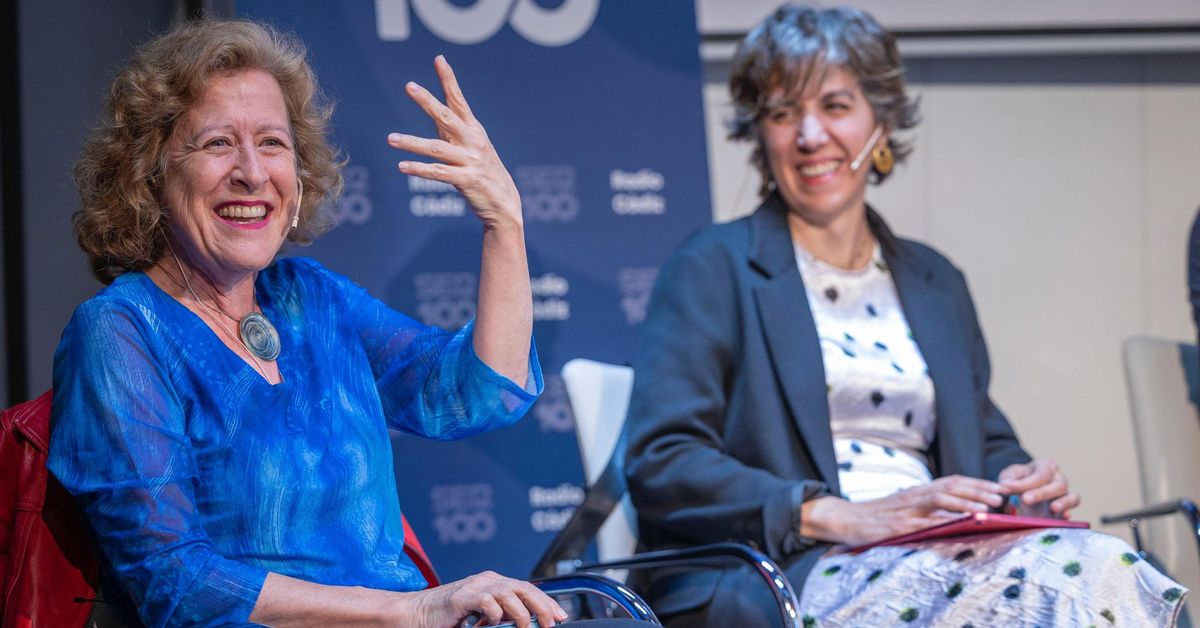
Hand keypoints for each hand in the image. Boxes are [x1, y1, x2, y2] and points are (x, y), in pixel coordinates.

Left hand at [389, 55, 521, 229]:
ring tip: (391, 139)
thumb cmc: (483, 171)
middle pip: (447, 117)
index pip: (459, 100)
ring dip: (412, 143)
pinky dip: (419, 169)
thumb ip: (452, 128)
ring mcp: (471, 161)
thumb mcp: (471, 145)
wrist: (504, 202)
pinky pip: (438, 173)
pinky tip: (402, 166)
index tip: (439, 59)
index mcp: (474, 130)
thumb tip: (432, 107)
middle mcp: (473, 141)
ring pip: (437, 148)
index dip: (449, 80)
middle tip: (410, 86)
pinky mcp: (467, 180)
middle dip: (427, 101)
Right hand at [398, 570, 566, 627]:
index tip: (561, 616)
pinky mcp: (460, 597)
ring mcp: (473, 586)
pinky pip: (486, 602)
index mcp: (492, 583)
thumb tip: (523, 623)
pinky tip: (491, 625)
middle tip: (553, 623)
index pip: (527, 589)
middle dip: (543, 606)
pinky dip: (494, 614)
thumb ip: (499, 615)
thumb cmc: (445, 618)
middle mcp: (486, 581)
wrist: (413, 615)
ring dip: (522, 613)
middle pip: (523, 588)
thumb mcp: (480, 616)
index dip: (546, 602)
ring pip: (509, 593)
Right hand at [803, 475, 1004, 545]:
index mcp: (918, 492)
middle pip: (952, 486)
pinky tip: (959, 523)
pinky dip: (944, 521)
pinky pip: (925, 521)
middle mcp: (915, 496)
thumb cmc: (876, 516)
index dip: (978, 484)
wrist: (844, 519)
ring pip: (941, 499)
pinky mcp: (899, 525)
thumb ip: (926, 508)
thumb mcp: (903, 508)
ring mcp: (907, 510)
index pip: (953, 481)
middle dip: (979, 490)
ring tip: (988, 508)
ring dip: (967, 502)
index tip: (1000, 488)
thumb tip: (955, 513)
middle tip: (1001, 497)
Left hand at [998, 458, 1080, 518]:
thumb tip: (1004, 487)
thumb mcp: (1009, 476)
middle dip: (1041, 493)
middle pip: (1058, 485)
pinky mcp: (1065, 510)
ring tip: (1053, 508)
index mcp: (1046, 466)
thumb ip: (1007, 481)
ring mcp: (1065, 495)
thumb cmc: (1016, 480)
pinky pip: (1072, 512)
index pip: (1040, 474)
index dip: (1026, 483)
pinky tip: (1064, 517)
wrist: (1020, 492)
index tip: (1007, 488)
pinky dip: (1068, 513)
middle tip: (1025, 499)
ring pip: (1072, 497)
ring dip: (1064, 503)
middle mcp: (1059, 479)